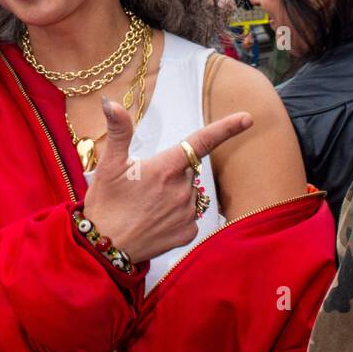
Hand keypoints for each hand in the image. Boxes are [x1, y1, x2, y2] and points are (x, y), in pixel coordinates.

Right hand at [83, 101, 252, 262]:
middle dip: (172, 172)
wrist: (105, 249)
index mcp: (166, 168)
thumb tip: (111, 102)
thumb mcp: (109, 164)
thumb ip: (119, 131)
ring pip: (190, 193)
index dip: (226, 128)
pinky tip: (156, 220)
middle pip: (188, 171)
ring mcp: (187, 213)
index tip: (247, 119)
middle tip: (144, 185)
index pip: (202, 142)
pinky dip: (177, 215)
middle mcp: (182, 190)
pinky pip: (190, 216)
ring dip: (175, 194)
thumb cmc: (105, 204)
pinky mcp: (188, 233)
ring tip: (147, 205)